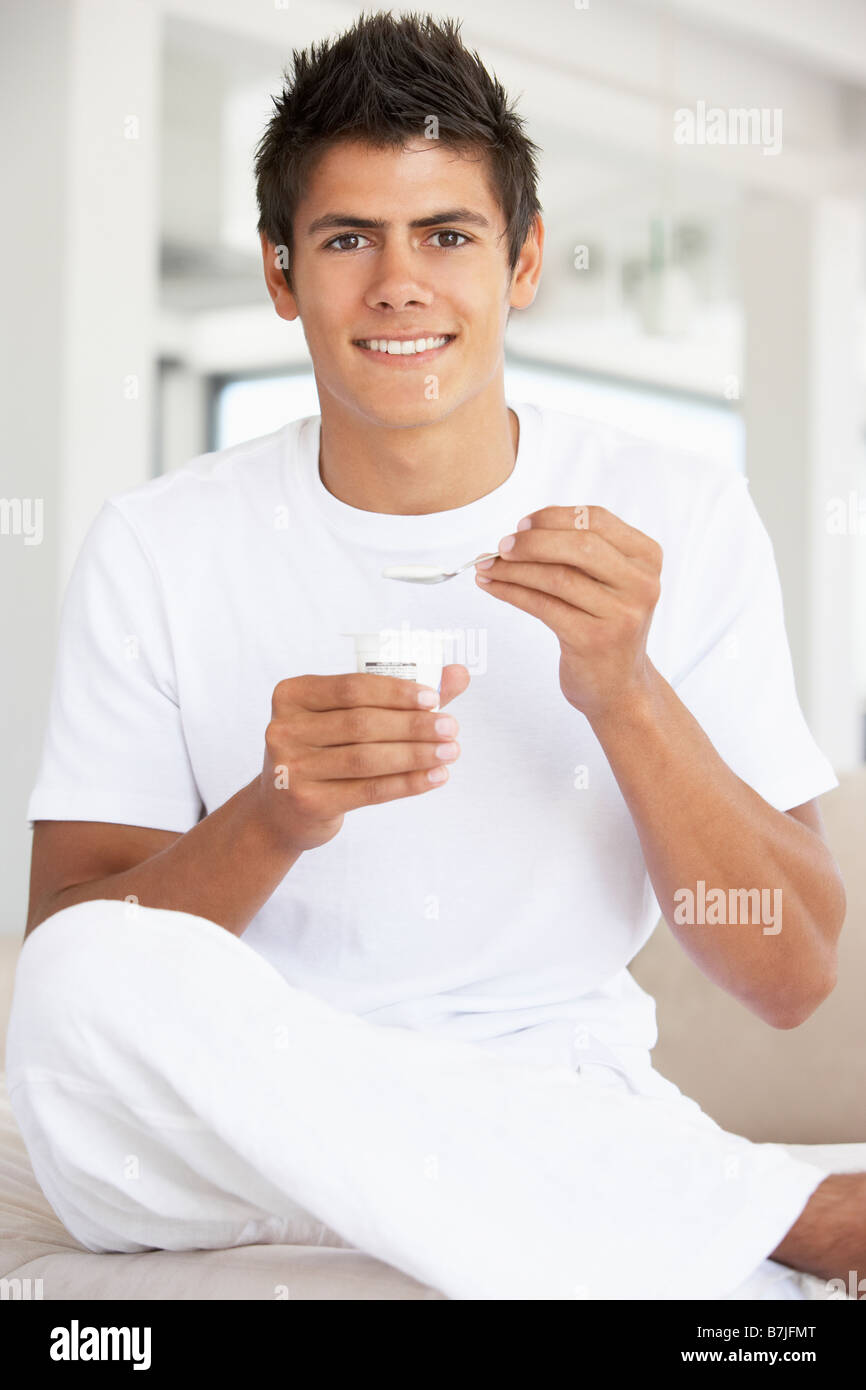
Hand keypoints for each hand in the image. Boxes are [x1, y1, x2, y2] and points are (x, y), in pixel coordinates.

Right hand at [258, 666, 470, 851]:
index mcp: (293, 695)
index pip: (351, 687)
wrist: (282, 810)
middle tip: (451, 728)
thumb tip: (459, 674)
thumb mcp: (346, 717)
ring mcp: (291, 768)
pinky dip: (407, 783)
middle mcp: (285, 728)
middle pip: (361, 723)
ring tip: (450, 752)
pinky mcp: (307, 802)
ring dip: (416, 755)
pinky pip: (368, 791)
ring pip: (367, 758)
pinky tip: (435, 777)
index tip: (434, 698)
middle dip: (413, 725)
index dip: (395, 691)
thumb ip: (400, 695)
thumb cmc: (325, 751)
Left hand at [473, 505, 661, 720]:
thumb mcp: (607, 582)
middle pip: (579, 545)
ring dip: (513, 569)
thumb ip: (578, 553)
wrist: (619, 686)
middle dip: (533, 541)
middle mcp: (640, 583)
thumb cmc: (605, 626)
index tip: (523, 524)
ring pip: (557, 577)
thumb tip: (519, 532)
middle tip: (502, 546)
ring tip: (487, 566)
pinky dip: (511, 592)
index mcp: (646, 558)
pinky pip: (542, 606)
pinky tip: (493, 586)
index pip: (596, 520)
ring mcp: (620, 613)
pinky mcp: (593, 639)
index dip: (554, 517)